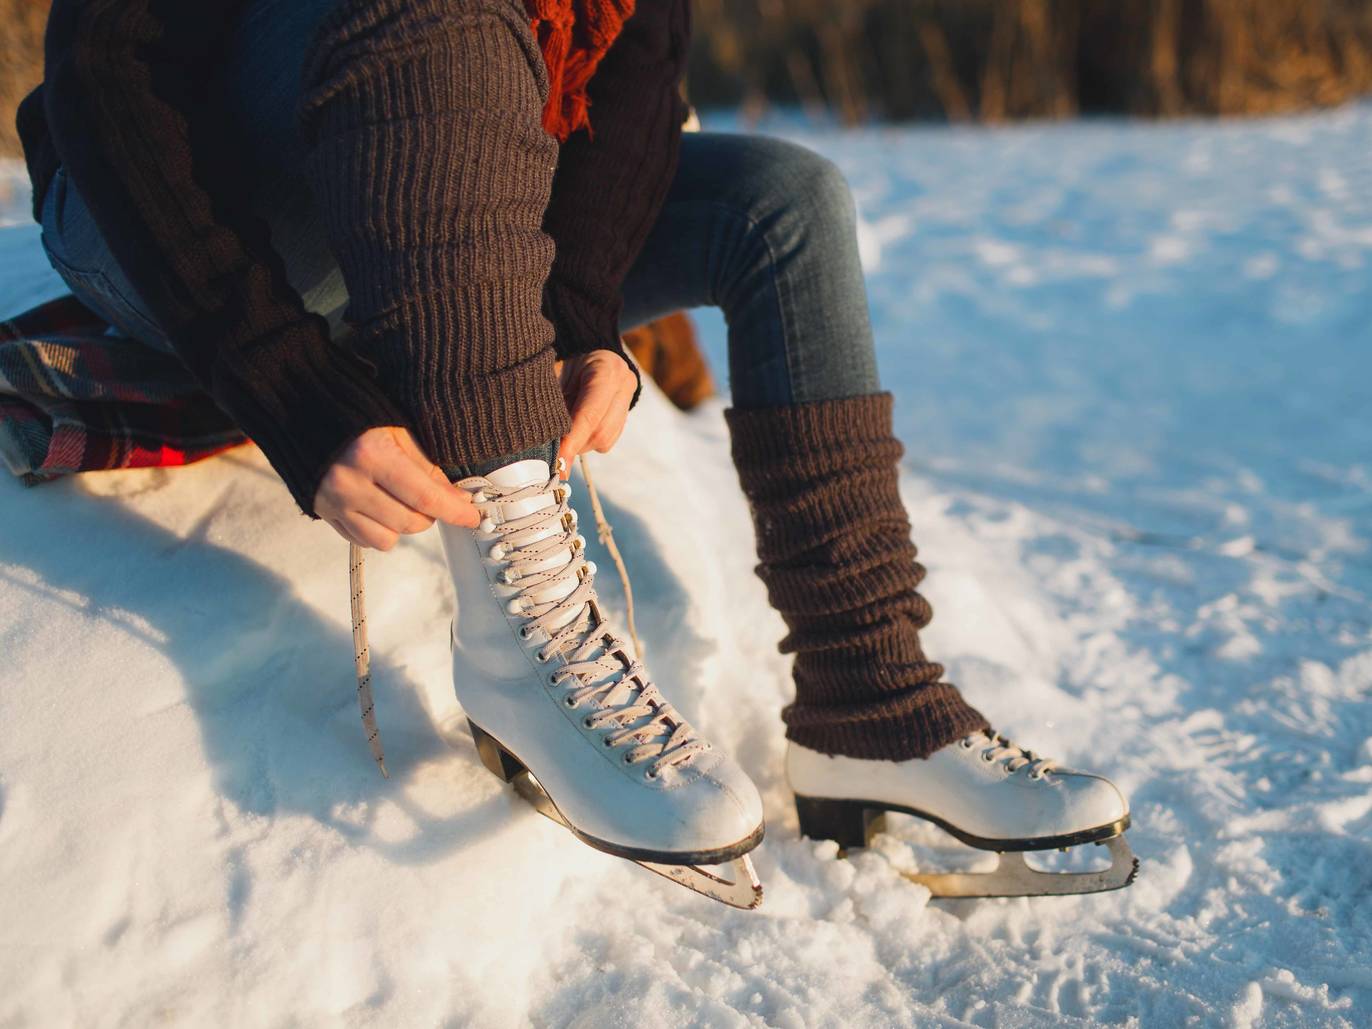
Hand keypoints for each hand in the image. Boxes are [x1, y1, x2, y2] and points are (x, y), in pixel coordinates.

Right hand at [315, 426, 478, 549]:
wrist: (299, 409)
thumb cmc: (353, 413)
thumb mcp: (396, 430)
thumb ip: (426, 467)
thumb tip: (455, 498)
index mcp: (372, 455)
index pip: (424, 497)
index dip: (454, 511)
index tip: (472, 516)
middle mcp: (350, 483)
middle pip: (409, 522)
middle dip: (430, 514)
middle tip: (430, 497)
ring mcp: (333, 501)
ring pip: (387, 539)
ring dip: (403, 525)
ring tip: (400, 501)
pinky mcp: (322, 512)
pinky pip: (362, 540)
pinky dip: (378, 530)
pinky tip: (378, 508)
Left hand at [557, 349, 636, 475]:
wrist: (588, 353)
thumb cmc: (564, 365)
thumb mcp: (555, 376)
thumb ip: (552, 405)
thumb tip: (545, 445)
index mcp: (606, 369)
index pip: (590, 413)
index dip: (573, 440)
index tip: (558, 461)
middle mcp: (624, 384)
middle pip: (600, 431)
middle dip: (575, 445)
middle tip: (553, 450)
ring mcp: (628, 400)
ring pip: (604, 440)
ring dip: (580, 444)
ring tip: (564, 431)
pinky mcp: (626, 416)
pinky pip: (606, 442)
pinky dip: (587, 442)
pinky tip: (577, 429)